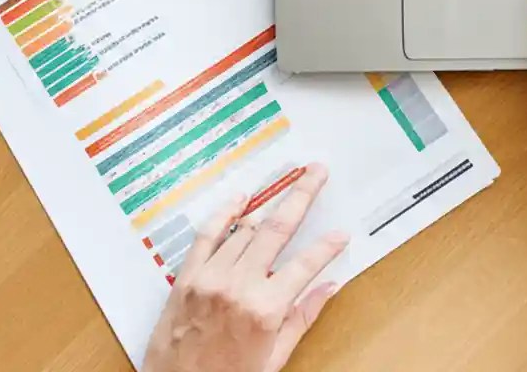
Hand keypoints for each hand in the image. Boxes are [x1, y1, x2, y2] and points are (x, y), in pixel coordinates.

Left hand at [143, 164, 349, 371]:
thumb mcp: (273, 359)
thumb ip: (302, 318)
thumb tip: (328, 288)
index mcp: (264, 310)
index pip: (306, 264)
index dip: (327, 246)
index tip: (340, 234)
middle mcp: (237, 287)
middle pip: (276, 229)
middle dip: (301, 196)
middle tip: (316, 174)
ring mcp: (210, 279)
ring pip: (244, 229)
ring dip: (267, 205)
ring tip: (285, 183)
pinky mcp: (186, 278)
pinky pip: (207, 235)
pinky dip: (223, 214)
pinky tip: (239, 200)